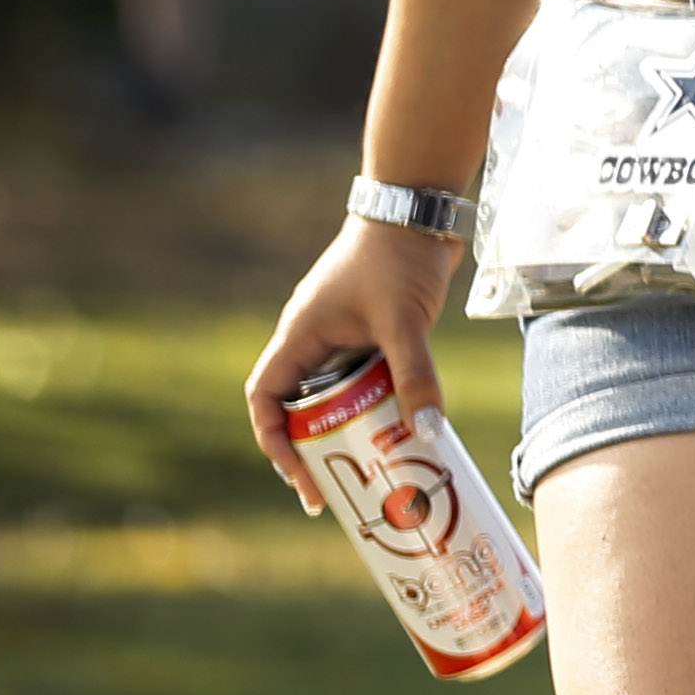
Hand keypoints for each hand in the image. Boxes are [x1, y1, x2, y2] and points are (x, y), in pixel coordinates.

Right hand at [244, 217, 467, 512]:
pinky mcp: (375, 328)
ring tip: (372, 467)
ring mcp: (344, 333)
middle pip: (299, 406)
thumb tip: (428, 431)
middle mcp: (314, 338)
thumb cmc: (397, 254)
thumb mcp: (404, 319)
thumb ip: (414, 373)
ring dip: (350, 426)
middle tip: (337, 488)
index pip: (265, 400)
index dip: (274, 441)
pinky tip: (404, 424)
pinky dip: (378, 400)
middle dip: (313, 447)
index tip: (300, 473)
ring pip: (336, 393)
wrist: (422, 207)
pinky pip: (367, 376)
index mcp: (299, 336)